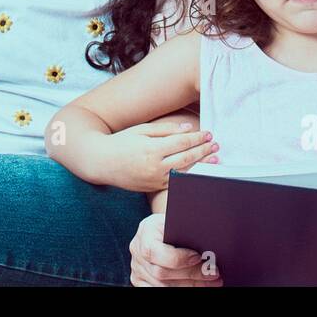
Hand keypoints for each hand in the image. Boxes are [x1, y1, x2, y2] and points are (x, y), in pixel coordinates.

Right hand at [96, 120, 218, 192]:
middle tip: (216, 145)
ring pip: (184, 173)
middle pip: (187, 158)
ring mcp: (154, 180)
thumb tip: (188, 128)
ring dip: (201, 165)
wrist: (100, 162)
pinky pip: (175, 183)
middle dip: (203, 151)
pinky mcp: (152, 188)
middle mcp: (154, 166)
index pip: (182, 143)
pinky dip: (188, 177)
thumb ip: (166, 129)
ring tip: (215, 159)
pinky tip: (198, 172)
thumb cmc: (120, 141)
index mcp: (152, 149)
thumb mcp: (141, 130)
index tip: (208, 134)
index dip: (198, 138)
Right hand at [129, 213, 223, 286]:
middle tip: (213, 273)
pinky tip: (196, 286)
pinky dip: (180, 289)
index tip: (198, 257)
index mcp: (145, 231)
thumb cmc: (175, 222)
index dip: (177, 258)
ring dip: (190, 285)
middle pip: (161, 272)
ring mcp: (138, 268)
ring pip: (162, 285)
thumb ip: (186, 229)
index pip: (154, 250)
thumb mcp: (178, 219)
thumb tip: (206, 241)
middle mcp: (137, 250)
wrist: (162, 229)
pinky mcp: (141, 281)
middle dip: (191, 274)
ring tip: (212, 282)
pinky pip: (159, 291)